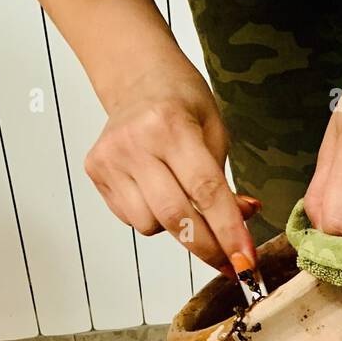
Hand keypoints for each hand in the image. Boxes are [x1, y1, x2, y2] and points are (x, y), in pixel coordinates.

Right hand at [84, 63, 256, 270]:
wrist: (136, 77)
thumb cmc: (181, 104)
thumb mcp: (215, 132)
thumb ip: (226, 185)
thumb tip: (237, 234)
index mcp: (170, 124)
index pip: (205, 191)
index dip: (228, 232)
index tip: (245, 262)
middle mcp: (135, 142)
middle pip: (176, 217)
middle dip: (207, 248)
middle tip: (229, 263)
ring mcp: (111, 158)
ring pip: (151, 225)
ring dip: (176, 228)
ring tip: (179, 196)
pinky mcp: (96, 171)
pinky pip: (132, 219)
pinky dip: (152, 217)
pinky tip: (155, 190)